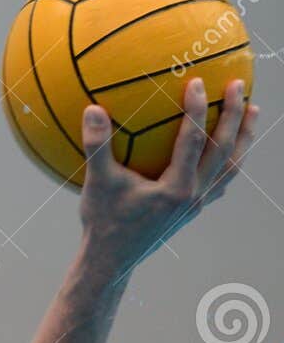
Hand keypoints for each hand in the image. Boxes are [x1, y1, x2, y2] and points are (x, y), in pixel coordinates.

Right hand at [80, 77, 257, 273]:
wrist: (111, 261)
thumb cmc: (103, 222)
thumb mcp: (97, 183)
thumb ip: (97, 146)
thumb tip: (93, 109)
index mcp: (176, 188)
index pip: (194, 141)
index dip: (197, 109)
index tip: (197, 81)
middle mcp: (194, 195)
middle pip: (224, 150)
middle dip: (233, 115)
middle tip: (238, 85)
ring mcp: (197, 204)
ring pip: (231, 166)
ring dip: (243, 136)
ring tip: (250, 111)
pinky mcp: (193, 210)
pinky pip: (221, 180)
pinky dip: (229, 160)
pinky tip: (228, 149)